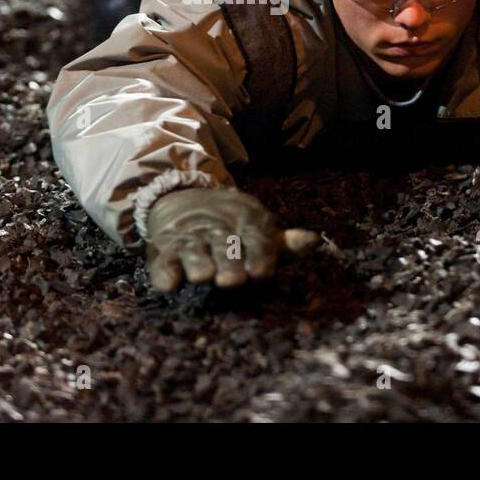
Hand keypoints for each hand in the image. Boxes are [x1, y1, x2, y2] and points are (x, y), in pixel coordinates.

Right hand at [144, 187, 318, 292]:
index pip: (256, 240)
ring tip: (203, 276)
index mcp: (245, 221)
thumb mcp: (256, 228)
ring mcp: (189, 238)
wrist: (179, 195)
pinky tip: (169, 284)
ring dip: (198, 264)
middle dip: (228, 263)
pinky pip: (164, 262)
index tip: (260, 273)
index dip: (258, 256)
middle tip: (231, 280)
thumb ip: (283, 244)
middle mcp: (217, 228)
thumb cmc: (228, 225)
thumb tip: (316, 242)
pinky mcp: (163, 248)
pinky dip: (165, 272)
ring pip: (194, 252)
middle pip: (224, 247)